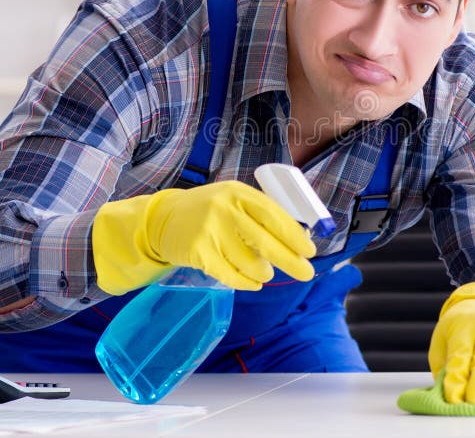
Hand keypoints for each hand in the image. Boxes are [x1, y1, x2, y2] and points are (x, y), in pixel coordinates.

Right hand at [92, 180, 315, 294]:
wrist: (164, 218)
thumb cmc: (211, 211)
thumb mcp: (235, 201)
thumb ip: (262, 216)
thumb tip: (299, 240)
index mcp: (239, 193)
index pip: (274, 215)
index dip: (294, 236)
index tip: (310, 251)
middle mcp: (224, 209)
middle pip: (265, 241)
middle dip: (290, 261)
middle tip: (305, 274)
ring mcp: (209, 231)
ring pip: (249, 262)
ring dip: (263, 272)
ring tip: (265, 272)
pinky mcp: (198, 252)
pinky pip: (231, 275)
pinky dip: (246, 282)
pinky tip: (253, 282)